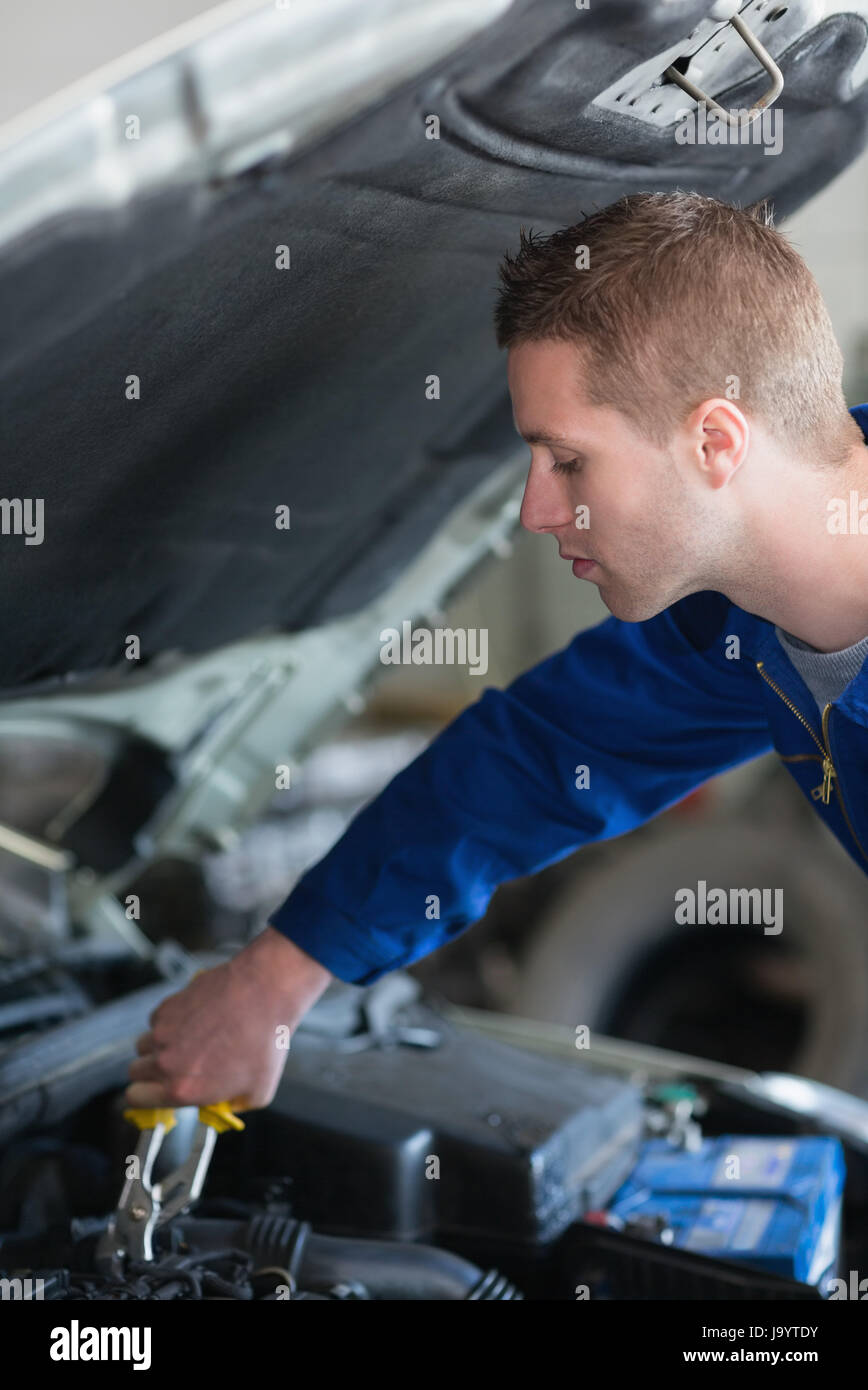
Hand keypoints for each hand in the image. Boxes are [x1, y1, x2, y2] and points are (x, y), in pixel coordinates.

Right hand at [125, 927, 332, 1109]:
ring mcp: (163, 1031)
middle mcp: (166, 1062)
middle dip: (151, 1073)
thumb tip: (218, 1107)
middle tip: (175, 1067)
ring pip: (143, 1045)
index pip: (135, 1099)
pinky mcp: (168, 1006)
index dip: (144, 1097)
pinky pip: (156, 1021)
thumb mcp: (257, 1094)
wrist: (264, 992)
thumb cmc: (265, 1041)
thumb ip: (229, 1107)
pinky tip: (195, 1021)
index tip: (153, 1093)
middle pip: (135, 1072)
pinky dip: (169, 1022)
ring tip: (188, 1042)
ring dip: (158, 1047)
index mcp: (181, 1089)